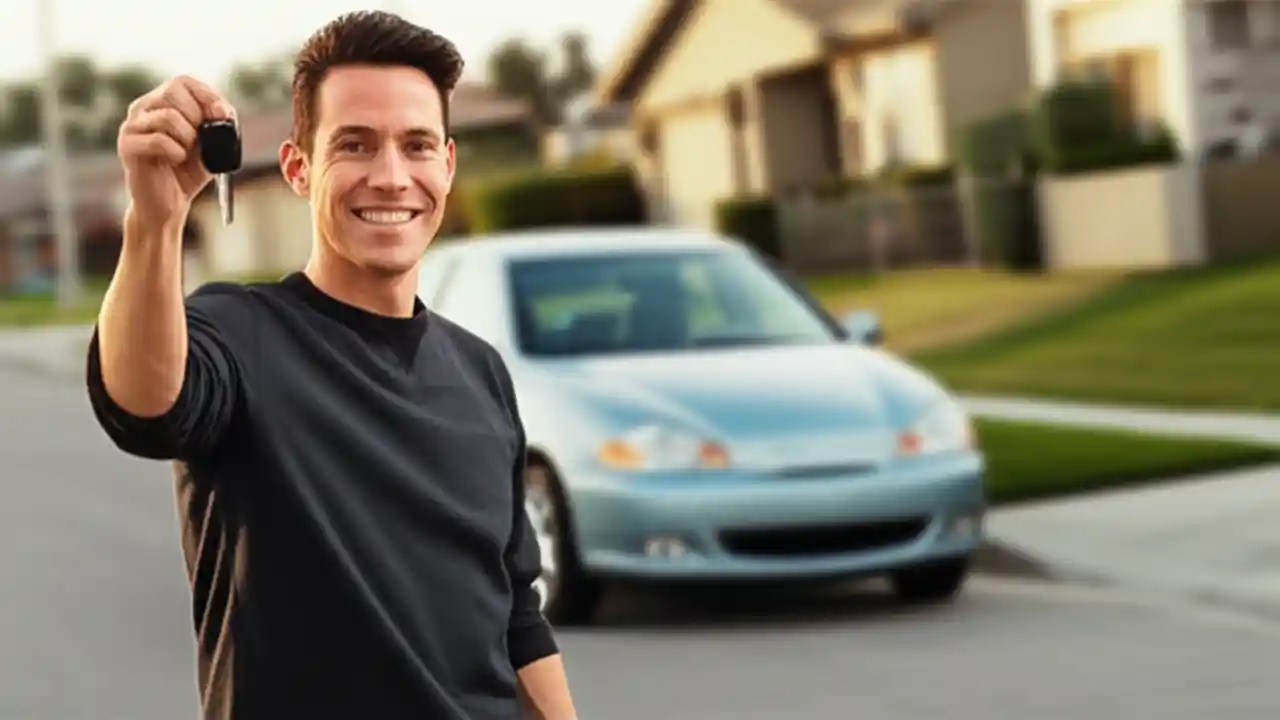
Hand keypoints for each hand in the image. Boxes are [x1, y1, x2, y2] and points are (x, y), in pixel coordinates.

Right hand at [117, 75, 235, 231]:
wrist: (168, 205)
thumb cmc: (188, 172)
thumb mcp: (211, 144)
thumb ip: (218, 124)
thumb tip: (223, 112)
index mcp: (161, 103)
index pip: (183, 81)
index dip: (207, 95)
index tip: (223, 115)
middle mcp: (142, 108)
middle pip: (173, 91)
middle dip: (197, 116)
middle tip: (200, 139)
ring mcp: (131, 126)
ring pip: (168, 116)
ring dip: (188, 138)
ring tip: (184, 153)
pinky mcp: (127, 145)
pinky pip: (159, 140)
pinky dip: (176, 152)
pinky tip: (174, 161)